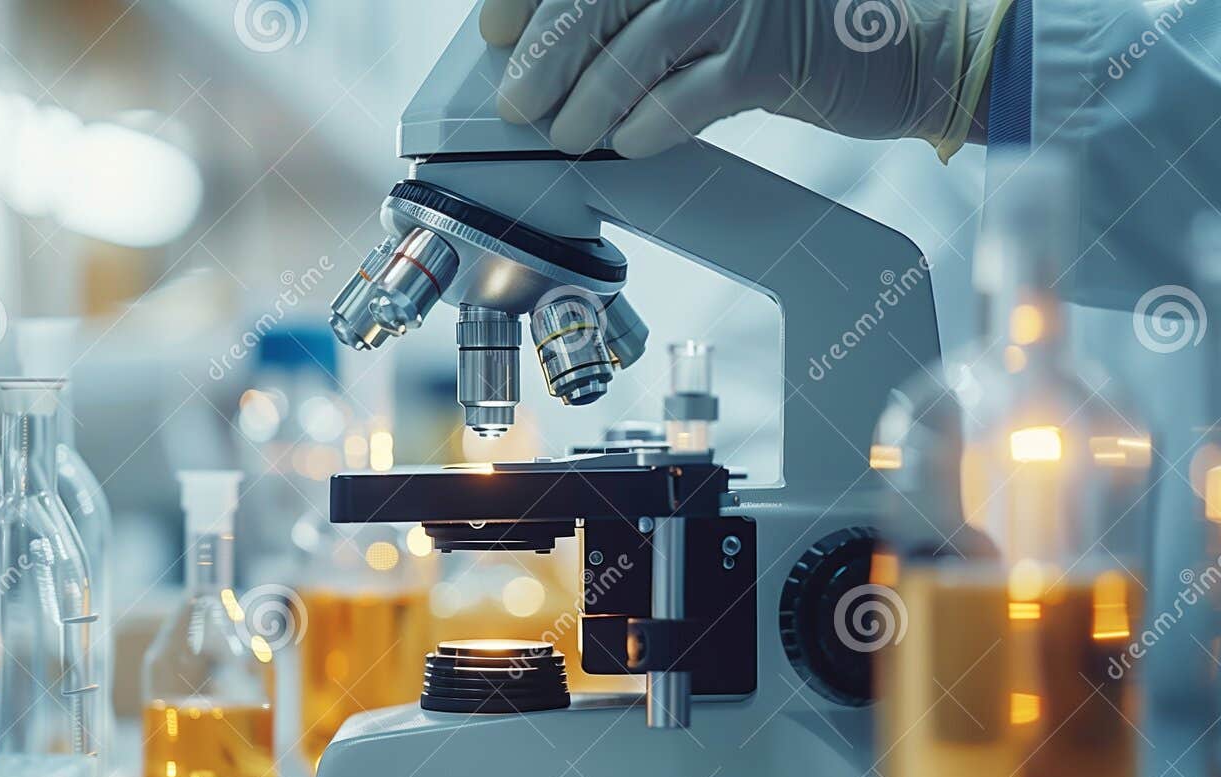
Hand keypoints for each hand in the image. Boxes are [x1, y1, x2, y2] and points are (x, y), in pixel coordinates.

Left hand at [481, 0, 996, 158]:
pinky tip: (629, 142)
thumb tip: (540, 45)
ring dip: (588, 102)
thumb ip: (636, 7)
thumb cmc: (788, 23)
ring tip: (569, 133)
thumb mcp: (707, 0)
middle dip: (545, 57)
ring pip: (635, 49)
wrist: (902, 47)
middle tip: (518, 102)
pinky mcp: (773, 54)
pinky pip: (686, 97)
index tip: (494, 31)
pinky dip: (647, 124)